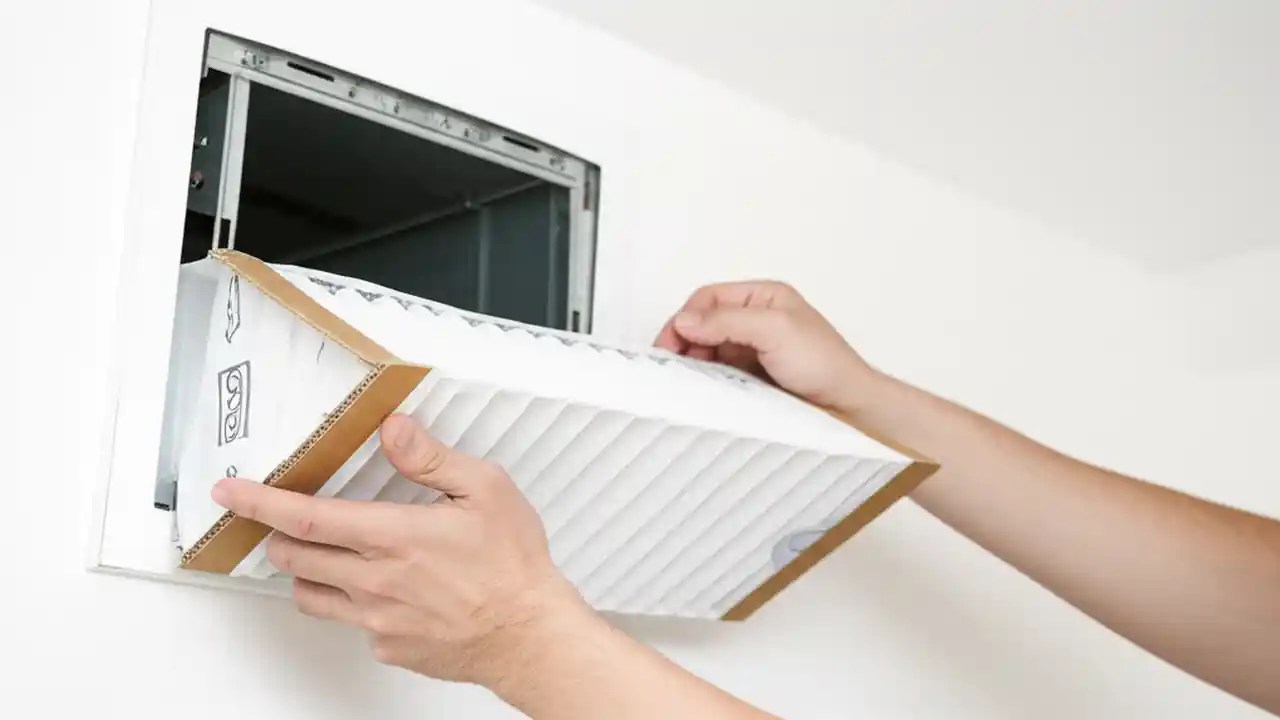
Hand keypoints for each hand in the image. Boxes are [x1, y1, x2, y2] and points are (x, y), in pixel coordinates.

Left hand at [211, 413, 591, 687]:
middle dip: (277, 534)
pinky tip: (381, 588)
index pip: (305, 518)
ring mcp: (376, 619)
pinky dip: (350, 601)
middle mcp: (375, 581)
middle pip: (293, 556)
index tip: (230, 493)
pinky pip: (349, 621)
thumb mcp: (485, 490)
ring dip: (306, 569)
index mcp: (394, 536)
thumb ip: (431, 458)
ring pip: (310, 593)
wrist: (530, 635)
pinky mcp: (386, 646)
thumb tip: (393, 428)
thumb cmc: (513, 566)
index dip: (259, 503)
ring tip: (328, 552)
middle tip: (284, 519)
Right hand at [654, 280, 878, 410]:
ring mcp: (754, 347)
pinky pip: (720, 371)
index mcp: (763, 296)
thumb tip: (683, 322)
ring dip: (694, 362)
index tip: (670, 346)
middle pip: (704, 322)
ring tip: (686, 381)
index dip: (685, 318)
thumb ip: (727, 321)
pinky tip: (701, 390)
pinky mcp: (752, 375)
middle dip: (685, 341)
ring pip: (709, 348)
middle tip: (671, 368)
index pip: (709, 298)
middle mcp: (756, 318)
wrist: (847, 406)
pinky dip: (706, 378)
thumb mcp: (774, 330)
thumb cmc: (822, 363)